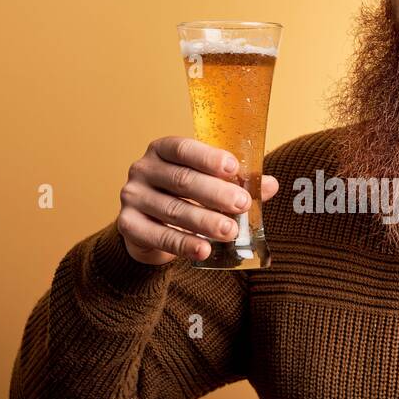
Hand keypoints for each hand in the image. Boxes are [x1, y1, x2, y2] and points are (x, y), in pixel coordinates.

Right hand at [117, 136, 279, 264]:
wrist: (149, 228)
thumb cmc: (184, 197)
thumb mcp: (208, 185)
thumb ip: (236, 183)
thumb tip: (270, 185)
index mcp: (163, 150)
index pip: (183, 148)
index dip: (208, 158)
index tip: (233, 168)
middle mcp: (143, 169)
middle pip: (181, 180)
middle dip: (215, 194)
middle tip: (242, 204)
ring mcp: (132, 197)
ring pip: (173, 210)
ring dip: (204, 221)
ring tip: (230, 231)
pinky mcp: (127, 225)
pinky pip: (159, 236)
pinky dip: (184, 244)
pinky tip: (204, 250)